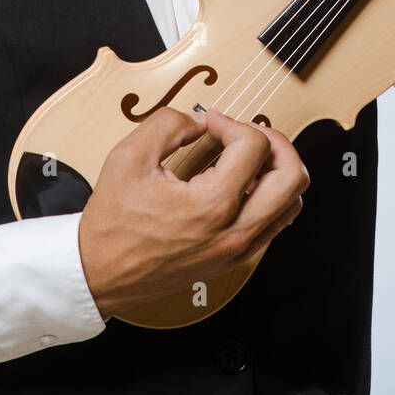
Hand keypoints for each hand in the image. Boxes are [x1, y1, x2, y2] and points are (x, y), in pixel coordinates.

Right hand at [77, 105, 308, 319]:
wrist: (101, 273)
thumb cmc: (113, 222)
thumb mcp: (130, 156)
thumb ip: (169, 123)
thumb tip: (200, 121)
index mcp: (212, 205)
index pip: (255, 146)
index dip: (232, 121)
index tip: (209, 123)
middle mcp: (234, 231)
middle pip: (293, 177)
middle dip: (276, 142)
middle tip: (246, 132)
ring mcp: (238, 249)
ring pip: (291, 203)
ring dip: (277, 170)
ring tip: (248, 156)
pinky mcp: (234, 259)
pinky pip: (274, 224)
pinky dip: (270, 196)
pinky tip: (241, 183)